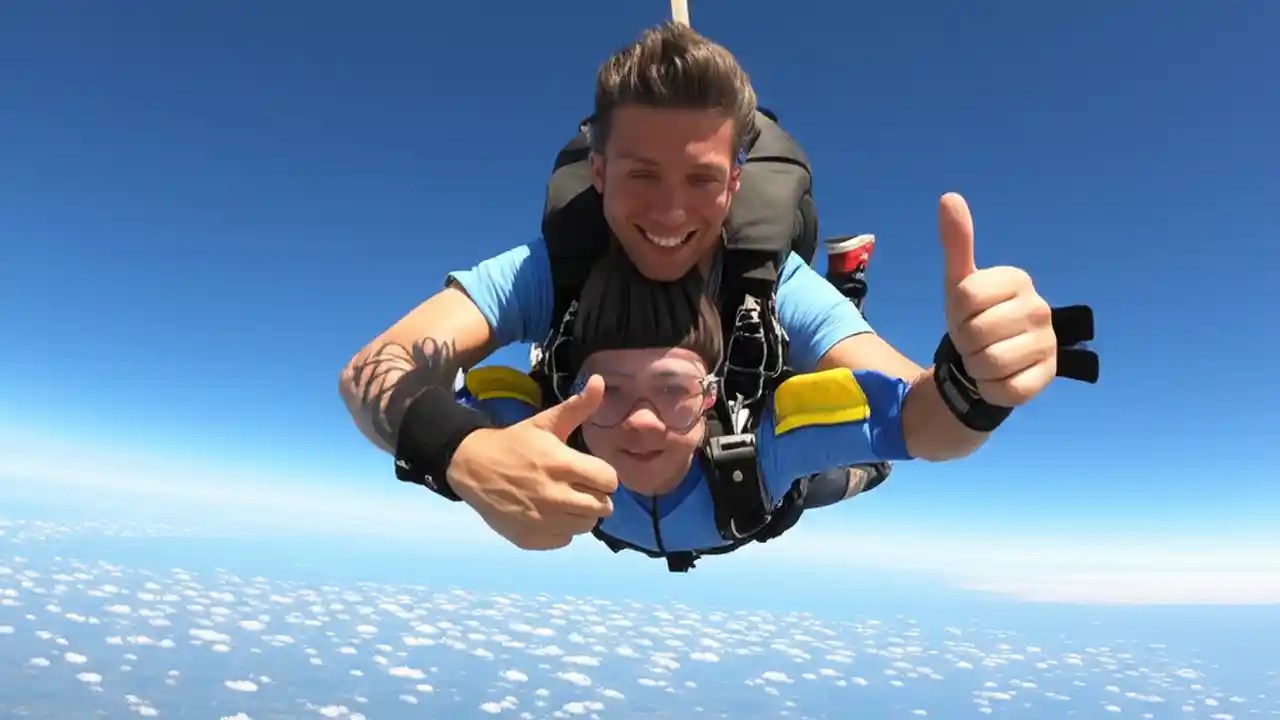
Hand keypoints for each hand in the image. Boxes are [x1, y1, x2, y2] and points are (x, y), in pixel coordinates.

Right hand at [447, 375, 618, 549]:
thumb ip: (578, 406)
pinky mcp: (531, 538)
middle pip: (603, 507)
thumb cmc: (515, 443)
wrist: (472, 467)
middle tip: (579, 487)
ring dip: (580, 514)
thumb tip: (600, 380)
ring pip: (586, 526)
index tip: (591, 472)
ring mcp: (543, 521)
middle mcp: (556, 496)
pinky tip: (549, 514)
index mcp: (563, 465)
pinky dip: (561, 529)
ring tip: (566, 500)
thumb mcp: (546, 422)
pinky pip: (564, 540)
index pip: (610, 481)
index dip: (604, 476)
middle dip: (596, 496)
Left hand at [939, 192, 1056, 407]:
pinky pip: (1006, 389)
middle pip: (975, 333)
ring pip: (989, 363)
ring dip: (976, 367)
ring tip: (985, 357)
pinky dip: (992, 388)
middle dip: (965, 342)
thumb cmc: (973, 316)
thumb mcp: (959, 282)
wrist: (986, 360)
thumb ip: (957, 242)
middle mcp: (1039, 308)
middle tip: (975, 340)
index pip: (965, 296)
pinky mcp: (1047, 377)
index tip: (966, 314)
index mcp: (1017, 280)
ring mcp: (1048, 344)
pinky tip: (998, 377)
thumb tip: (949, 197)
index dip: (957, 312)